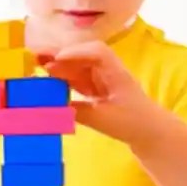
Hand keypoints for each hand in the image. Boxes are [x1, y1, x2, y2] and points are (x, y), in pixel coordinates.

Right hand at [38, 41, 160, 144]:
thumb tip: (53, 107)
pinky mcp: (95, 90)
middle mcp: (107, 71)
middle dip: (60, 55)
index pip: (97, 53)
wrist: (151, 133)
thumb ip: (78, 112)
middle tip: (35, 57)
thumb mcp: (104, 119)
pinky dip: (62, 79)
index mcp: (115, 73)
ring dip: (58, 65)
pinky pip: (76, 80)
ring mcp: (101, 80)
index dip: (76, 52)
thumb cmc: (134, 123)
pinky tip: (48, 82)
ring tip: (36, 66)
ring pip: (77, 67)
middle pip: (82, 56)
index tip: (57, 59)